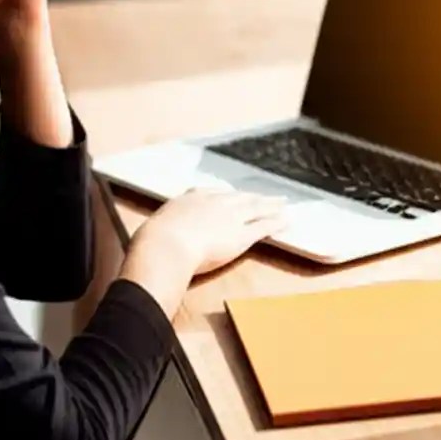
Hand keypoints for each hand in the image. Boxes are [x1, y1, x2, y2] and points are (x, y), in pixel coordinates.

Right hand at [136, 189, 288, 275]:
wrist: (166, 245)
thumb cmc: (154, 241)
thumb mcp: (155, 228)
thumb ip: (162, 231)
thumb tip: (154, 241)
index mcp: (189, 200)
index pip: (211, 193)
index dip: (224, 196)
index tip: (232, 195)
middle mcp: (212, 203)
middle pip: (238, 197)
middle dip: (253, 196)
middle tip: (266, 195)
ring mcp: (229, 217)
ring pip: (255, 208)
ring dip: (271, 205)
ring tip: (283, 203)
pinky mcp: (242, 234)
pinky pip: (263, 226)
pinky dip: (276, 222)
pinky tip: (286, 221)